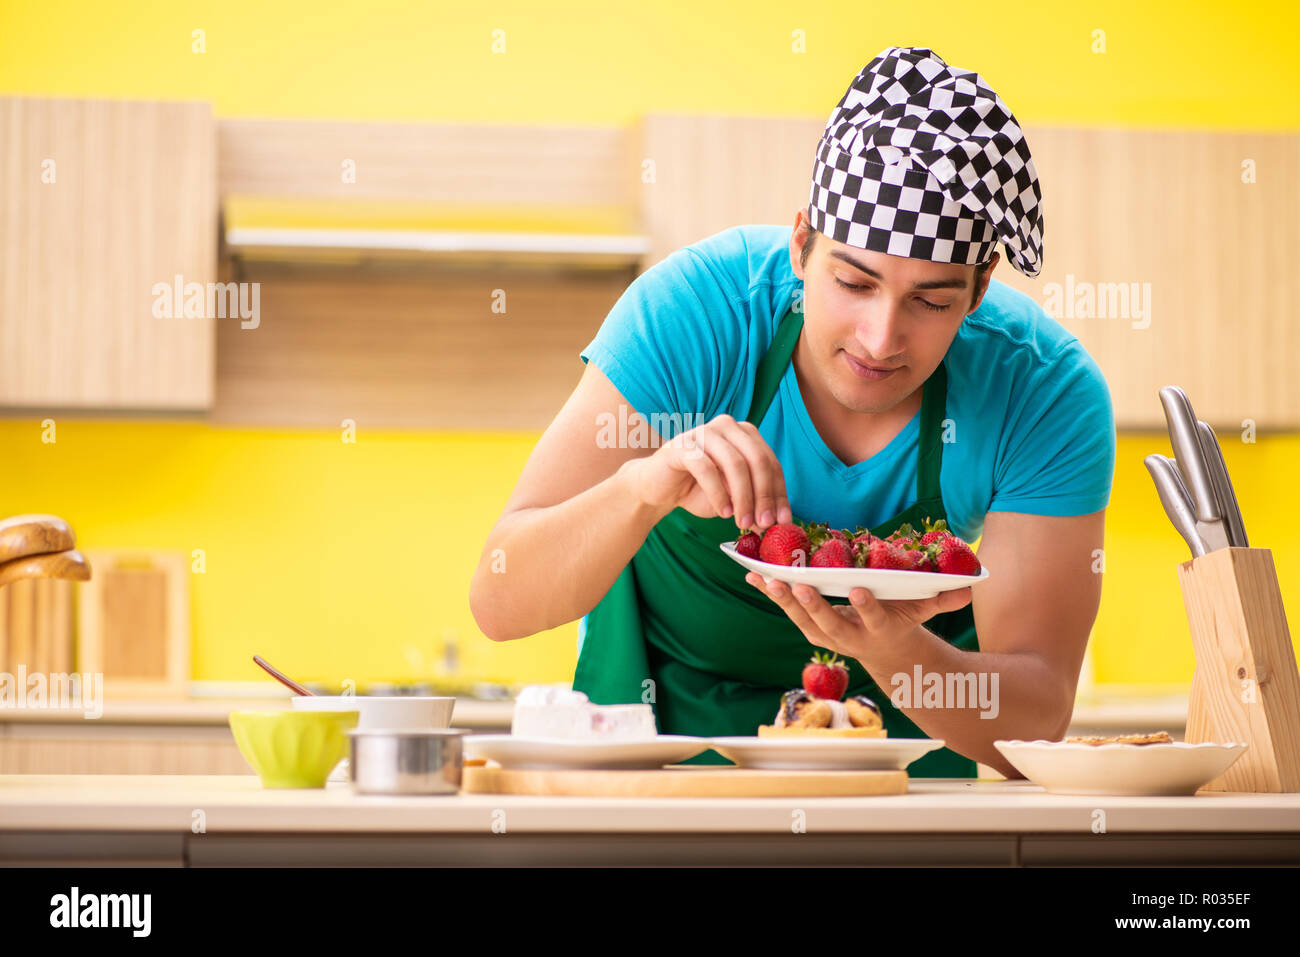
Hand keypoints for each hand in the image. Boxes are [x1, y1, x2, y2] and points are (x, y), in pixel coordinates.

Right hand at [625, 413, 791, 531]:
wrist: (657, 487)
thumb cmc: (698, 490)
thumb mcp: (733, 498)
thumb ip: (755, 505)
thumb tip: (780, 522)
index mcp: (745, 434)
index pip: (771, 463)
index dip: (779, 493)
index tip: (783, 521)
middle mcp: (727, 426)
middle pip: (757, 460)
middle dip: (764, 495)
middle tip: (764, 524)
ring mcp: (703, 432)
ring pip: (735, 464)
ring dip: (743, 497)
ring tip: (742, 522)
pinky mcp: (681, 445)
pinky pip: (706, 469)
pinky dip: (718, 493)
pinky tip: (723, 512)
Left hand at [744, 573, 972, 663]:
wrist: (884, 654)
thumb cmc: (904, 622)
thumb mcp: (924, 613)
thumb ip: (942, 599)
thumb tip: (970, 587)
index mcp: (878, 630)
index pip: (874, 619)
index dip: (866, 607)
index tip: (858, 589)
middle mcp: (848, 637)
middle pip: (828, 624)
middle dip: (812, 606)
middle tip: (797, 586)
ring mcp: (826, 635)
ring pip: (802, 620)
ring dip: (782, 601)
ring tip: (766, 580)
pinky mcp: (810, 628)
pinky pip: (788, 610)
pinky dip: (770, 594)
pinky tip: (752, 575)